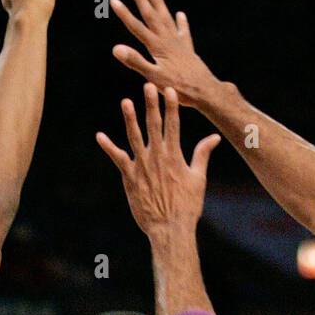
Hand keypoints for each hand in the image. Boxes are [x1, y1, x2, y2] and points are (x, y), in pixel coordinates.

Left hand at [97, 83, 219, 237]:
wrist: (170, 229)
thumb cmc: (187, 206)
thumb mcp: (198, 178)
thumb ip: (203, 154)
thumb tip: (215, 137)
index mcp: (175, 156)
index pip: (173, 125)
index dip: (171, 106)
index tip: (169, 90)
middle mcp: (158, 157)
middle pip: (154, 125)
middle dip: (151, 104)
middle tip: (147, 85)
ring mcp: (142, 167)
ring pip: (135, 137)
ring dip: (130, 119)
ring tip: (125, 102)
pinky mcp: (130, 178)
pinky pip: (117, 159)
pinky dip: (108, 147)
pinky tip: (100, 136)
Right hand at [111, 0, 215, 107]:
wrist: (205, 91)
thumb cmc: (179, 87)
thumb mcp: (154, 77)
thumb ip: (136, 61)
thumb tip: (116, 48)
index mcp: (157, 46)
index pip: (136, 27)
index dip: (124, 13)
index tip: (114, 0)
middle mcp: (167, 40)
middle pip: (151, 16)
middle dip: (140, 0)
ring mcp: (179, 43)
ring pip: (166, 18)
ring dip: (158, 4)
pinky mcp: (188, 50)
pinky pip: (183, 31)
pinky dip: (181, 22)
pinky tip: (180, 14)